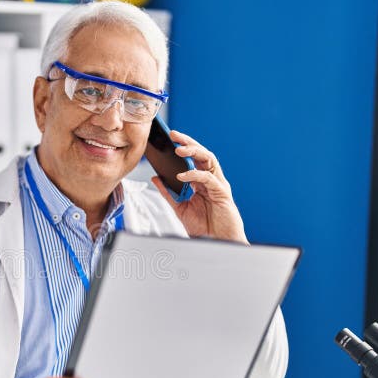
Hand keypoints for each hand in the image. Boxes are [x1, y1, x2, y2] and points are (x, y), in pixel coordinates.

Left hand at [151, 129, 248, 243]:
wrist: (216, 243)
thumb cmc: (203, 227)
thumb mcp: (179, 207)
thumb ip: (168, 192)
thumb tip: (155, 178)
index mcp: (201, 181)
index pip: (193, 158)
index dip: (183, 146)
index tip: (169, 138)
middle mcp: (211, 179)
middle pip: (202, 153)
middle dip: (188, 142)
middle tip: (174, 135)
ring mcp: (218, 184)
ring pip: (208, 159)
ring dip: (193, 152)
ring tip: (178, 149)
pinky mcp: (222, 192)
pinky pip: (208, 178)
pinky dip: (195, 174)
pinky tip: (182, 175)